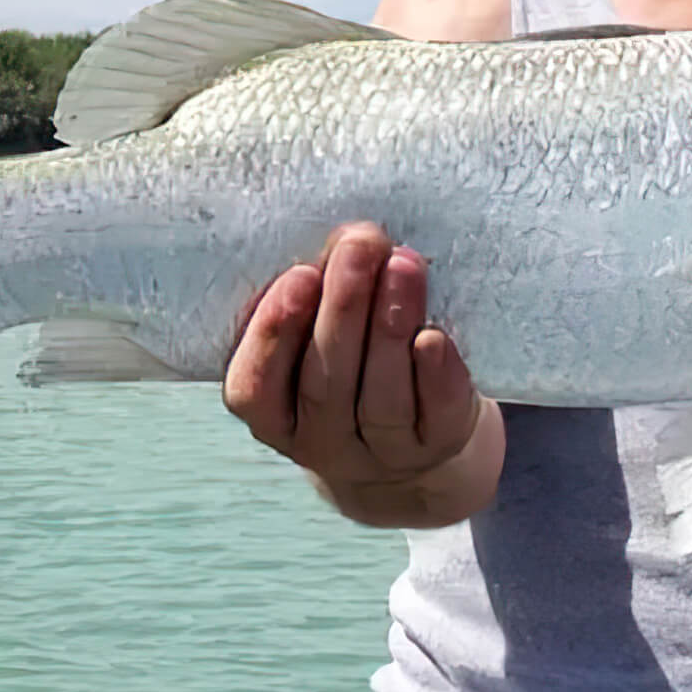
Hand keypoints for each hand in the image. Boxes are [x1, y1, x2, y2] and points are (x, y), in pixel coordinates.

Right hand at [224, 222, 503, 526]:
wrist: (419, 430)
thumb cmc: (356, 361)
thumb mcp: (320, 333)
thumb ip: (320, 295)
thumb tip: (349, 237)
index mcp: (275, 416)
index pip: (255, 389)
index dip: (273, 334)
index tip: (299, 274)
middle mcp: (322, 443)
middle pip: (325, 385)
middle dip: (343, 309)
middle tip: (359, 246)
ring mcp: (382, 454)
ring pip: (381, 400)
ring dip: (390, 328)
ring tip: (404, 267)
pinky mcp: (437, 447)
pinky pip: (435, 415)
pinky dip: (435, 375)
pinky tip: (435, 336)